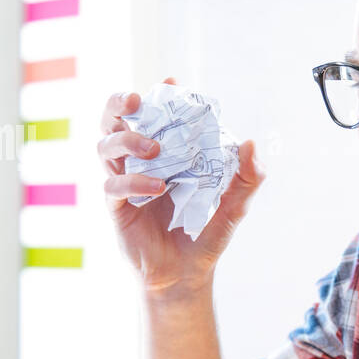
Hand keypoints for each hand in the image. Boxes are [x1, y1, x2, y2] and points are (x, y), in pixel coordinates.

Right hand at [97, 76, 264, 292]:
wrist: (186, 276)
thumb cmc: (205, 236)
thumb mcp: (234, 207)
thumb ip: (247, 177)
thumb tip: (251, 143)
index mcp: (165, 154)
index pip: (153, 115)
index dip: (157, 95)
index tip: (170, 83)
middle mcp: (140, 163)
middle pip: (114, 121)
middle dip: (120, 104)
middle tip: (137, 101)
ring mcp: (125, 182)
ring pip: (106, 146)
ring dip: (128, 140)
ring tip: (153, 149)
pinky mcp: (117, 208)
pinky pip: (113, 186)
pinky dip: (133, 182)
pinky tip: (156, 189)